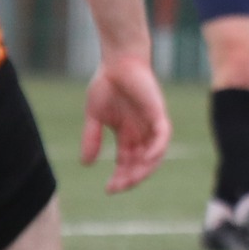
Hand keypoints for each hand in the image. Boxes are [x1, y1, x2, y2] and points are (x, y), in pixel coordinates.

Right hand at [79, 50, 171, 193]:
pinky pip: (163, 136)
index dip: (120, 177)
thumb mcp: (94, 116)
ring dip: (144, 169)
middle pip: (140, 163)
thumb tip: (86, 164)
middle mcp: (141, 132)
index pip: (126, 163)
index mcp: (127, 134)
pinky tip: (147, 159)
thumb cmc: (107, 83)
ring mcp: (151, 124)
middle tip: (117, 187)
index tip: (108, 189)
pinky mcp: (158, 113)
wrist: (117, 60)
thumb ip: (91, 139)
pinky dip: (157, 149)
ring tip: (130, 179)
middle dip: (130, 178)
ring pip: (154, 155)